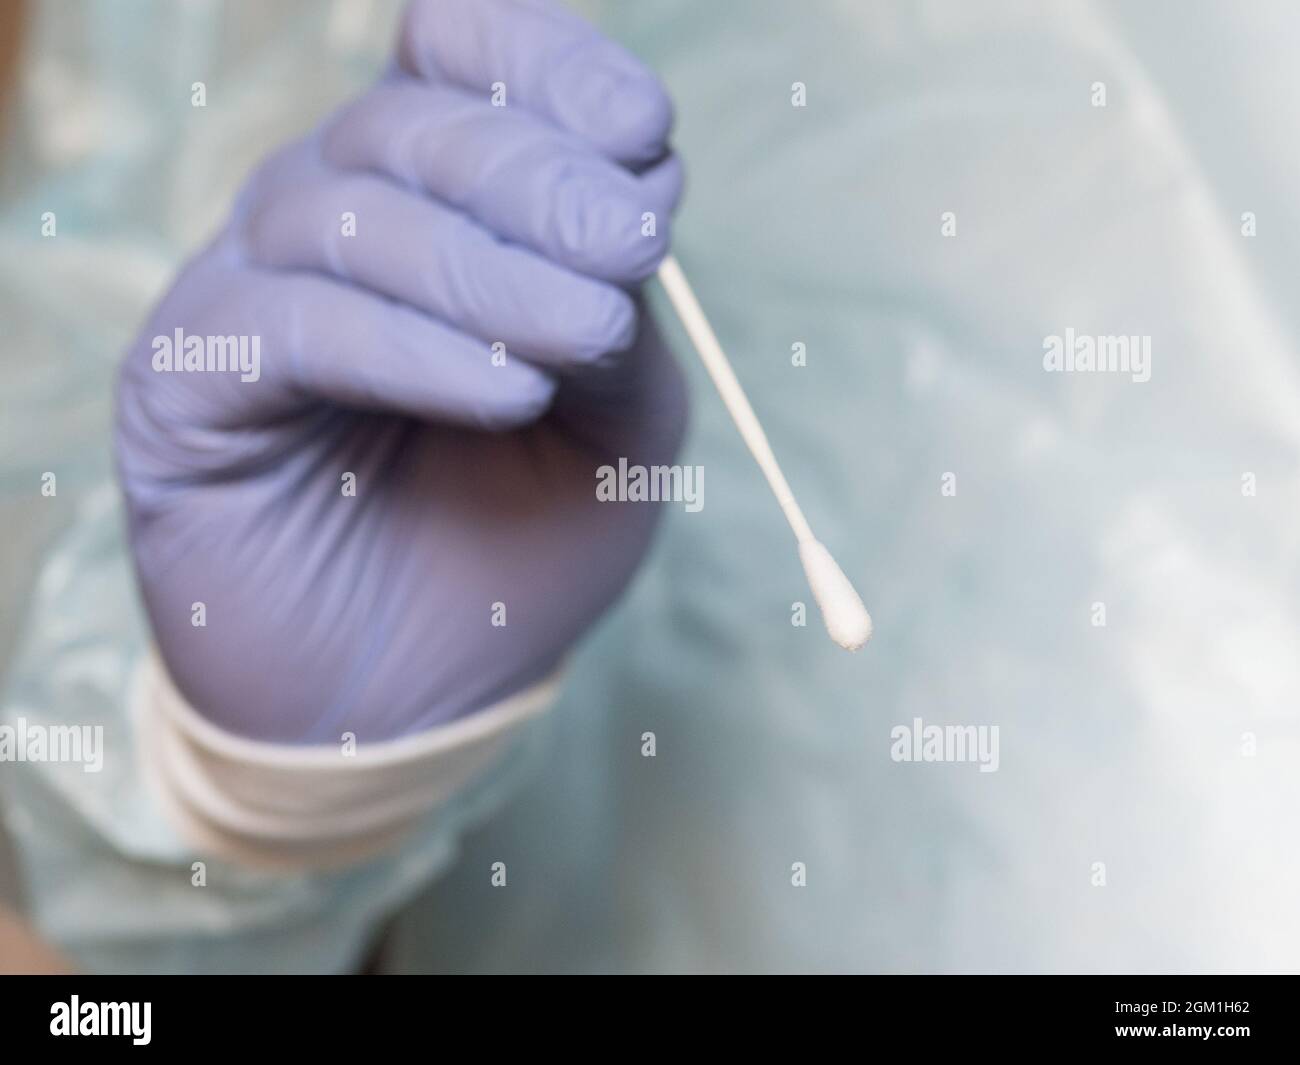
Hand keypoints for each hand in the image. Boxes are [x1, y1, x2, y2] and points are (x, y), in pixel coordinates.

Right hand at [115, 0, 685, 742]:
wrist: (412, 695)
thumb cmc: (518, 544)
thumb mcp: (615, 425)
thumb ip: (624, 312)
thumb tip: (636, 197)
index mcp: (431, 205)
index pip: (457, 57)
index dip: (545, 64)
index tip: (644, 131)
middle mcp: (330, 222)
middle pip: (412, 126)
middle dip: (538, 175)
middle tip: (636, 243)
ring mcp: (251, 290)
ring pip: (350, 214)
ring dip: (489, 270)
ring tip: (588, 336)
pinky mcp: (190, 376)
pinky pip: (298, 324)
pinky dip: (414, 349)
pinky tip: (506, 392)